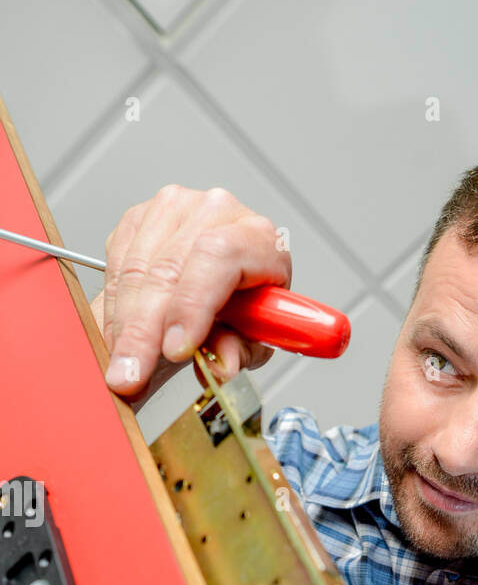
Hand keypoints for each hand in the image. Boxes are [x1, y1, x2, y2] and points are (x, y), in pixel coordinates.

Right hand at [98, 185, 288, 402]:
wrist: (225, 285)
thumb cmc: (248, 305)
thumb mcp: (254, 338)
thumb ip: (239, 351)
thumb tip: (221, 365)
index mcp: (258, 237)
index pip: (219, 257)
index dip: (192, 305)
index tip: (174, 349)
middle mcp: (216, 212)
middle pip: (169, 268)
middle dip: (144, 330)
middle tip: (131, 374)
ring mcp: (174, 210)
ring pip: (136, 270)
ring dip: (123, 325)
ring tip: (121, 365)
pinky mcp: (140, 219)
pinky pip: (116, 267)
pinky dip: (113, 310)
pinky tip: (118, 338)